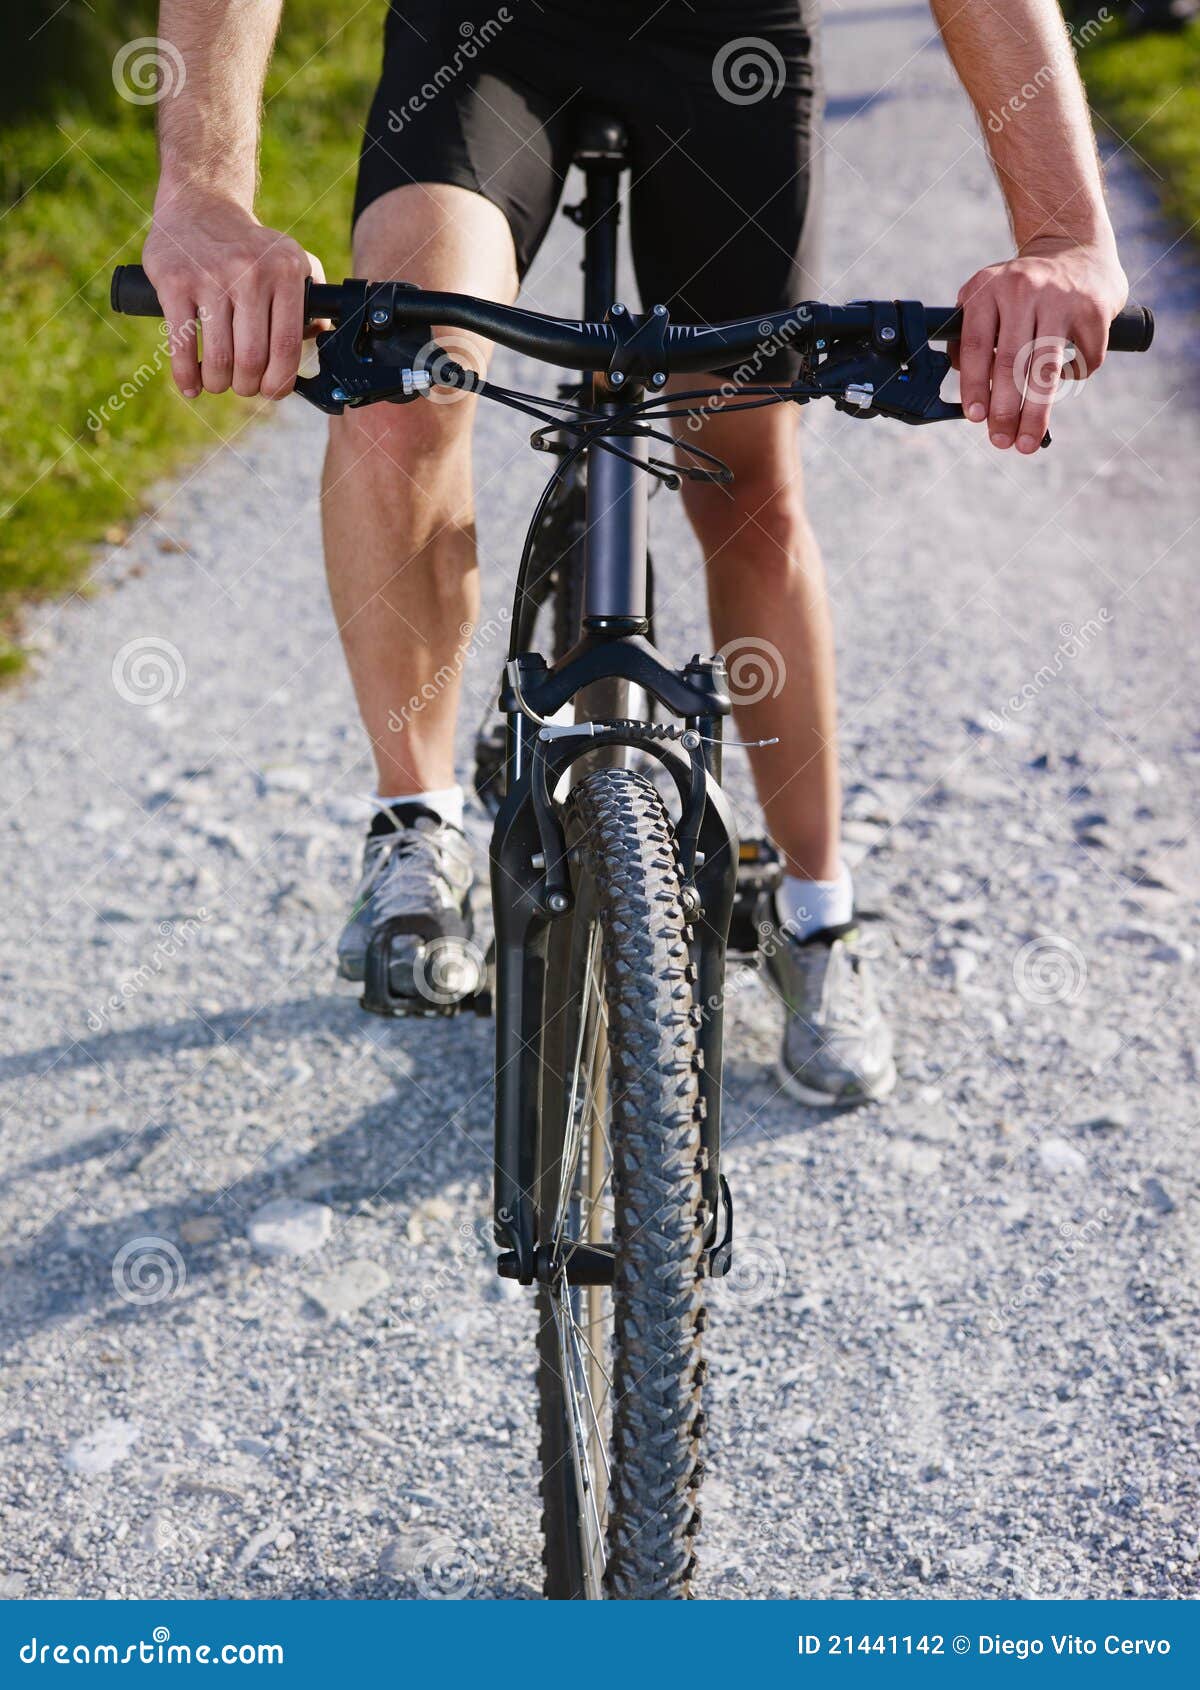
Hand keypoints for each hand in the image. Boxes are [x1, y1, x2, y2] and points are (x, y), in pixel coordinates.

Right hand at [143, 192, 324, 399]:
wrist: (200, 204)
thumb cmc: (249, 246)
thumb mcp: (290, 260)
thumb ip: (311, 299)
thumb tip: (319, 337)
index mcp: (285, 272)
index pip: (287, 346)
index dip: (280, 382)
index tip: (272, 391)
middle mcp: (251, 273)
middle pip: (252, 359)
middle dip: (247, 386)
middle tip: (243, 385)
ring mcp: (211, 277)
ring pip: (219, 359)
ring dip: (218, 383)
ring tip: (218, 381)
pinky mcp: (175, 282)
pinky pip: (181, 345)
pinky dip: (186, 376)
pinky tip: (191, 385)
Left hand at [954, 236, 1127, 452]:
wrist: (1074, 245)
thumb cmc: (1022, 289)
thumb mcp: (987, 299)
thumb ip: (970, 339)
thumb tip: (972, 393)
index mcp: (988, 288)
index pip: (976, 345)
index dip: (974, 385)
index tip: (976, 418)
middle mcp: (1023, 288)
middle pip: (1010, 362)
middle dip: (1005, 410)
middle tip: (1001, 441)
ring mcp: (1061, 297)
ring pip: (1046, 368)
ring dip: (1036, 412)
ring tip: (1027, 441)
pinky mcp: (1094, 308)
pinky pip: (1083, 360)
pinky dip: (1073, 379)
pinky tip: (1062, 381)